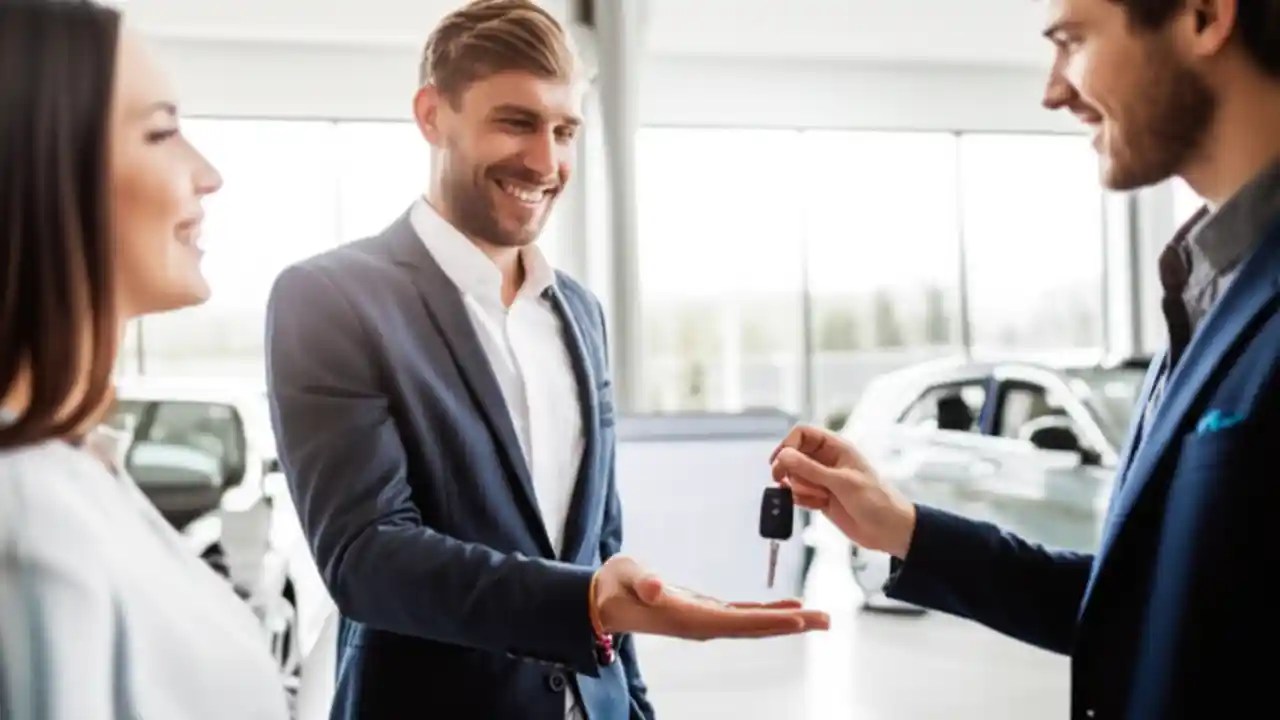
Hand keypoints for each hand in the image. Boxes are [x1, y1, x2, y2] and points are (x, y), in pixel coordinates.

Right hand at [591, 556, 829, 639]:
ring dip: (786, 620)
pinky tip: (789, 607)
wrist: (604, 599)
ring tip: (817, 616)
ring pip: (754, 623)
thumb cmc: (614, 586)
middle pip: (755, 627)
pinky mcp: (706, 612)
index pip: (737, 621)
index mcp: (689, 617)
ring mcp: (706, 621)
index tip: (798, 619)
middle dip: (791, 624)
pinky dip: (769, 611)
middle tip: (826, 621)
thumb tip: (656, 589)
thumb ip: (641, 582)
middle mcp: (703, 625)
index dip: (769, 619)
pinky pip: (745, 615)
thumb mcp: (625, 577)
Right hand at [769, 424, 916, 558]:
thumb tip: (783, 455)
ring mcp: (822, 480)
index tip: (781, 461)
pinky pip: (799, 493)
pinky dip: (801, 500)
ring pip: (794, 476)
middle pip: (793, 455)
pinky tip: (817, 505)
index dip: (788, 445)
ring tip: (818, 497)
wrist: (889, 531)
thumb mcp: (842, 482)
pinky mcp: (820, 497)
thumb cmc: (876, 501)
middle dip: (788, 469)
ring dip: (798, 487)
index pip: (802, 434)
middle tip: (784, 481)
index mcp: (836, 448)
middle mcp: (827, 461)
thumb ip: (810, 469)